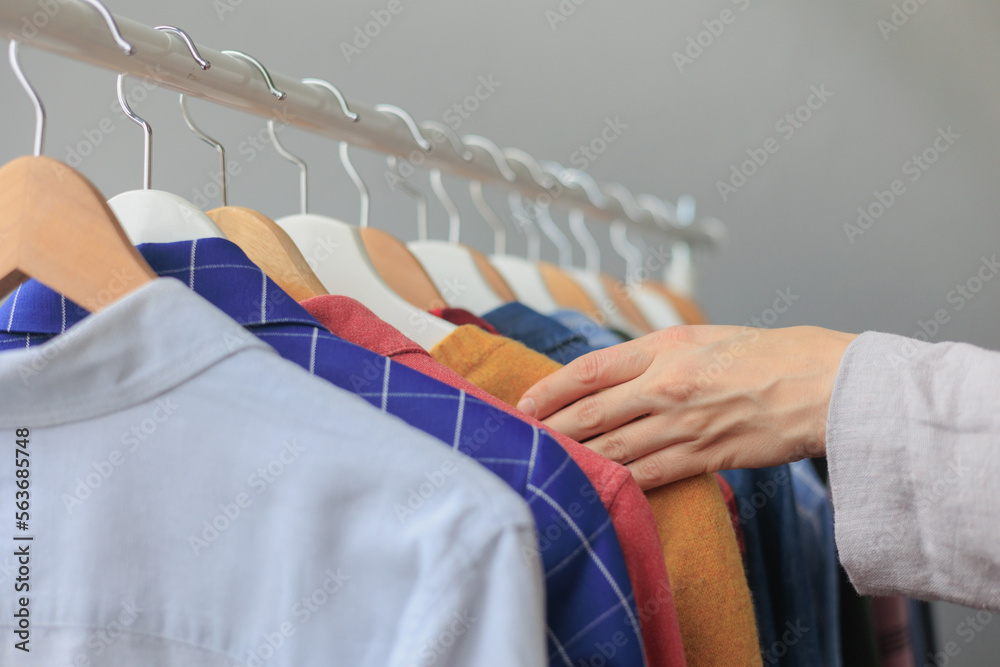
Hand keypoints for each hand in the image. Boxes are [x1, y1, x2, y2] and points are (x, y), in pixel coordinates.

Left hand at [516, 325, 856, 488]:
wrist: (825, 384)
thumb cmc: (769, 355)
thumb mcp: (706, 337)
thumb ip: (658, 355)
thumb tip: (615, 375)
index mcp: (666, 348)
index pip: (590, 370)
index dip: (551, 389)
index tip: (526, 403)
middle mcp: (668, 384)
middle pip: (592, 412)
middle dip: (552, 429)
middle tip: (523, 440)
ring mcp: (685, 423)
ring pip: (614, 446)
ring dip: (577, 458)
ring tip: (548, 465)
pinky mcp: (706, 456)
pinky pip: (650, 474)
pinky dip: (619, 481)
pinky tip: (597, 486)